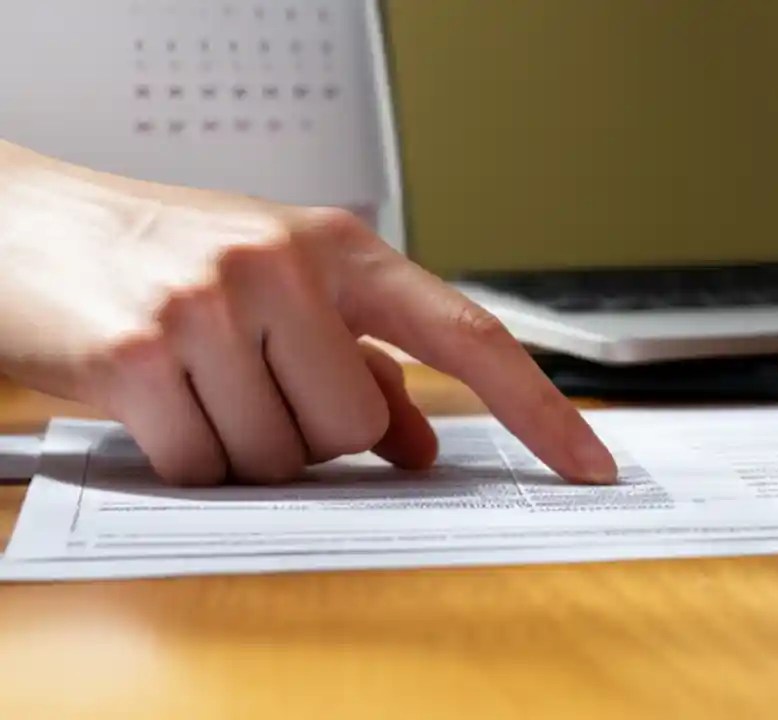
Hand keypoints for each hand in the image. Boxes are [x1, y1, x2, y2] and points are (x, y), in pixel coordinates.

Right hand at [0, 145, 616, 484]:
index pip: (468, 335)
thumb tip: (419, 442)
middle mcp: (286, 266)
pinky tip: (157, 396)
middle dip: (308, 435)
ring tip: (199, 381)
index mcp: (342, 248)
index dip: (540, 408)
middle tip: (250, 383)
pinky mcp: (144, 355)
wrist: (26, 227)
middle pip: (356, 430)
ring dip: (242, 445)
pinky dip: (184, 455)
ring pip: (281, 458)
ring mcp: (213, 306)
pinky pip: (205, 467)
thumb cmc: (167, 257)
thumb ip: (361, 363)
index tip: (587, 462)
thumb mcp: (283, 292)